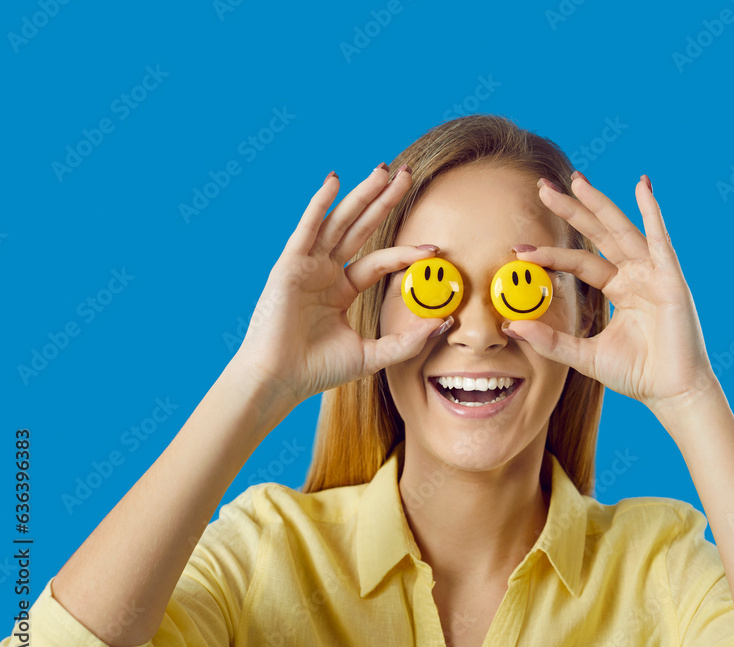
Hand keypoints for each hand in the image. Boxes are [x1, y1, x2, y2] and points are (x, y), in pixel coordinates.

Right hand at [232, 165, 449, 407]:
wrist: (279, 379)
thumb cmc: (318, 370)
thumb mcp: (372, 355)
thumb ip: (408, 341)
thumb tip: (445, 323)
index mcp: (341, 290)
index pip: (379, 261)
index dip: (406, 252)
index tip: (434, 248)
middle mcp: (325, 272)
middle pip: (361, 228)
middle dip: (384, 201)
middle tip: (407, 174)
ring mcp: (307, 265)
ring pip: (339, 221)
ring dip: (361, 195)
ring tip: (383, 171)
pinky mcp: (289, 264)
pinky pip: (308, 228)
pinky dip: (319, 203)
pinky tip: (334, 181)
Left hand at [503, 173, 719, 415]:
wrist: (671, 392)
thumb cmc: (637, 374)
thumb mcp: (583, 355)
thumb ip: (550, 339)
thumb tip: (512, 325)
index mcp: (619, 289)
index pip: (580, 262)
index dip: (550, 254)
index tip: (519, 249)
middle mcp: (635, 275)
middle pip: (598, 234)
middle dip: (572, 210)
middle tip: (542, 187)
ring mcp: (654, 273)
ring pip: (621, 230)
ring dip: (599, 203)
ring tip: (576, 180)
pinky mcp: (671, 278)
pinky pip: (659, 239)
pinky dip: (652, 212)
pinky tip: (641, 187)